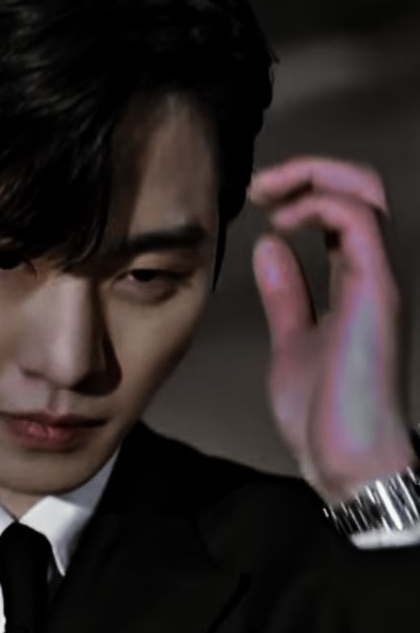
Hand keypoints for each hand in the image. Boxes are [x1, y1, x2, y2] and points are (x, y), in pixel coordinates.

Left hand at [248, 156, 414, 502]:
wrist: (346, 461)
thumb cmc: (323, 411)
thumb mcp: (291, 339)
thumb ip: (285, 294)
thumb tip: (269, 247)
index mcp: (351, 282)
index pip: (339, 213)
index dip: (301, 192)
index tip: (256, 199)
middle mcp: (370, 273)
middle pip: (361, 190)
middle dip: (309, 171)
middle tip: (261, 184)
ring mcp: (376, 281)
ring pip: (366, 195)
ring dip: (314, 178)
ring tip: (267, 192)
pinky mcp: (376, 293)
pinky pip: (358, 224)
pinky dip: (319, 207)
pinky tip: (282, 223)